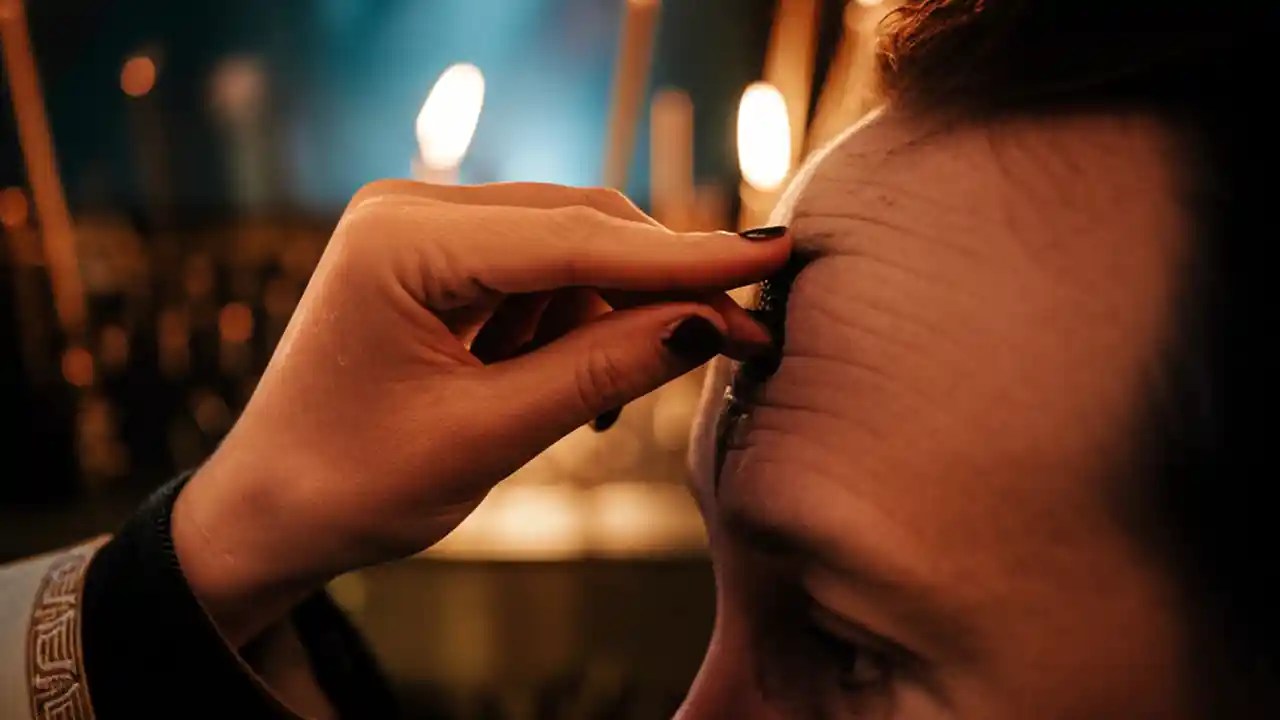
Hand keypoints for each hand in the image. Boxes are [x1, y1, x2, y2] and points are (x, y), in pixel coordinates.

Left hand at [172, 181, 790, 643]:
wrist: (270, 512)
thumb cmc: (351, 485)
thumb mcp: (486, 436)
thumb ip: (600, 372)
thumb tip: (710, 323)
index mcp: (402, 242)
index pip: (574, 240)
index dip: (683, 256)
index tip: (771, 258)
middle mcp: (410, 209)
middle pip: (579, 226)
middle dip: (658, 284)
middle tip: (739, 338)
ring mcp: (420, 227)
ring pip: (567, 249)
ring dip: (612, 314)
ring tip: (606, 406)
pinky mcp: (434, 256)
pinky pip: (536, 273)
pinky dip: (572, 323)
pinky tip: (568, 386)